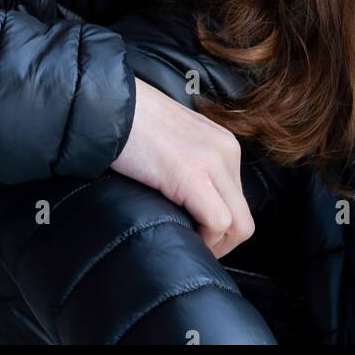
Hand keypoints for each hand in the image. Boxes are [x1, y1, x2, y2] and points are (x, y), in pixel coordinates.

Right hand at [110, 77, 254, 258]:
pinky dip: (204, 240)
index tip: (195, 236)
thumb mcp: (177, 147)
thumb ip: (193, 170)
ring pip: (238, 226)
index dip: (219, 230)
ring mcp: (214, 162)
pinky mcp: (194, 175)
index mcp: (224, 145)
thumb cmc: (132, 130)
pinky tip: (181, 234)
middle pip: (244, 218)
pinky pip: (218, 223)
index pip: (238, 202)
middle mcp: (227, 151)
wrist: (111, 107)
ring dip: (214, 245)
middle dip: (220, 243)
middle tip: (192, 247)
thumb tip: (194, 210)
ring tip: (186, 243)